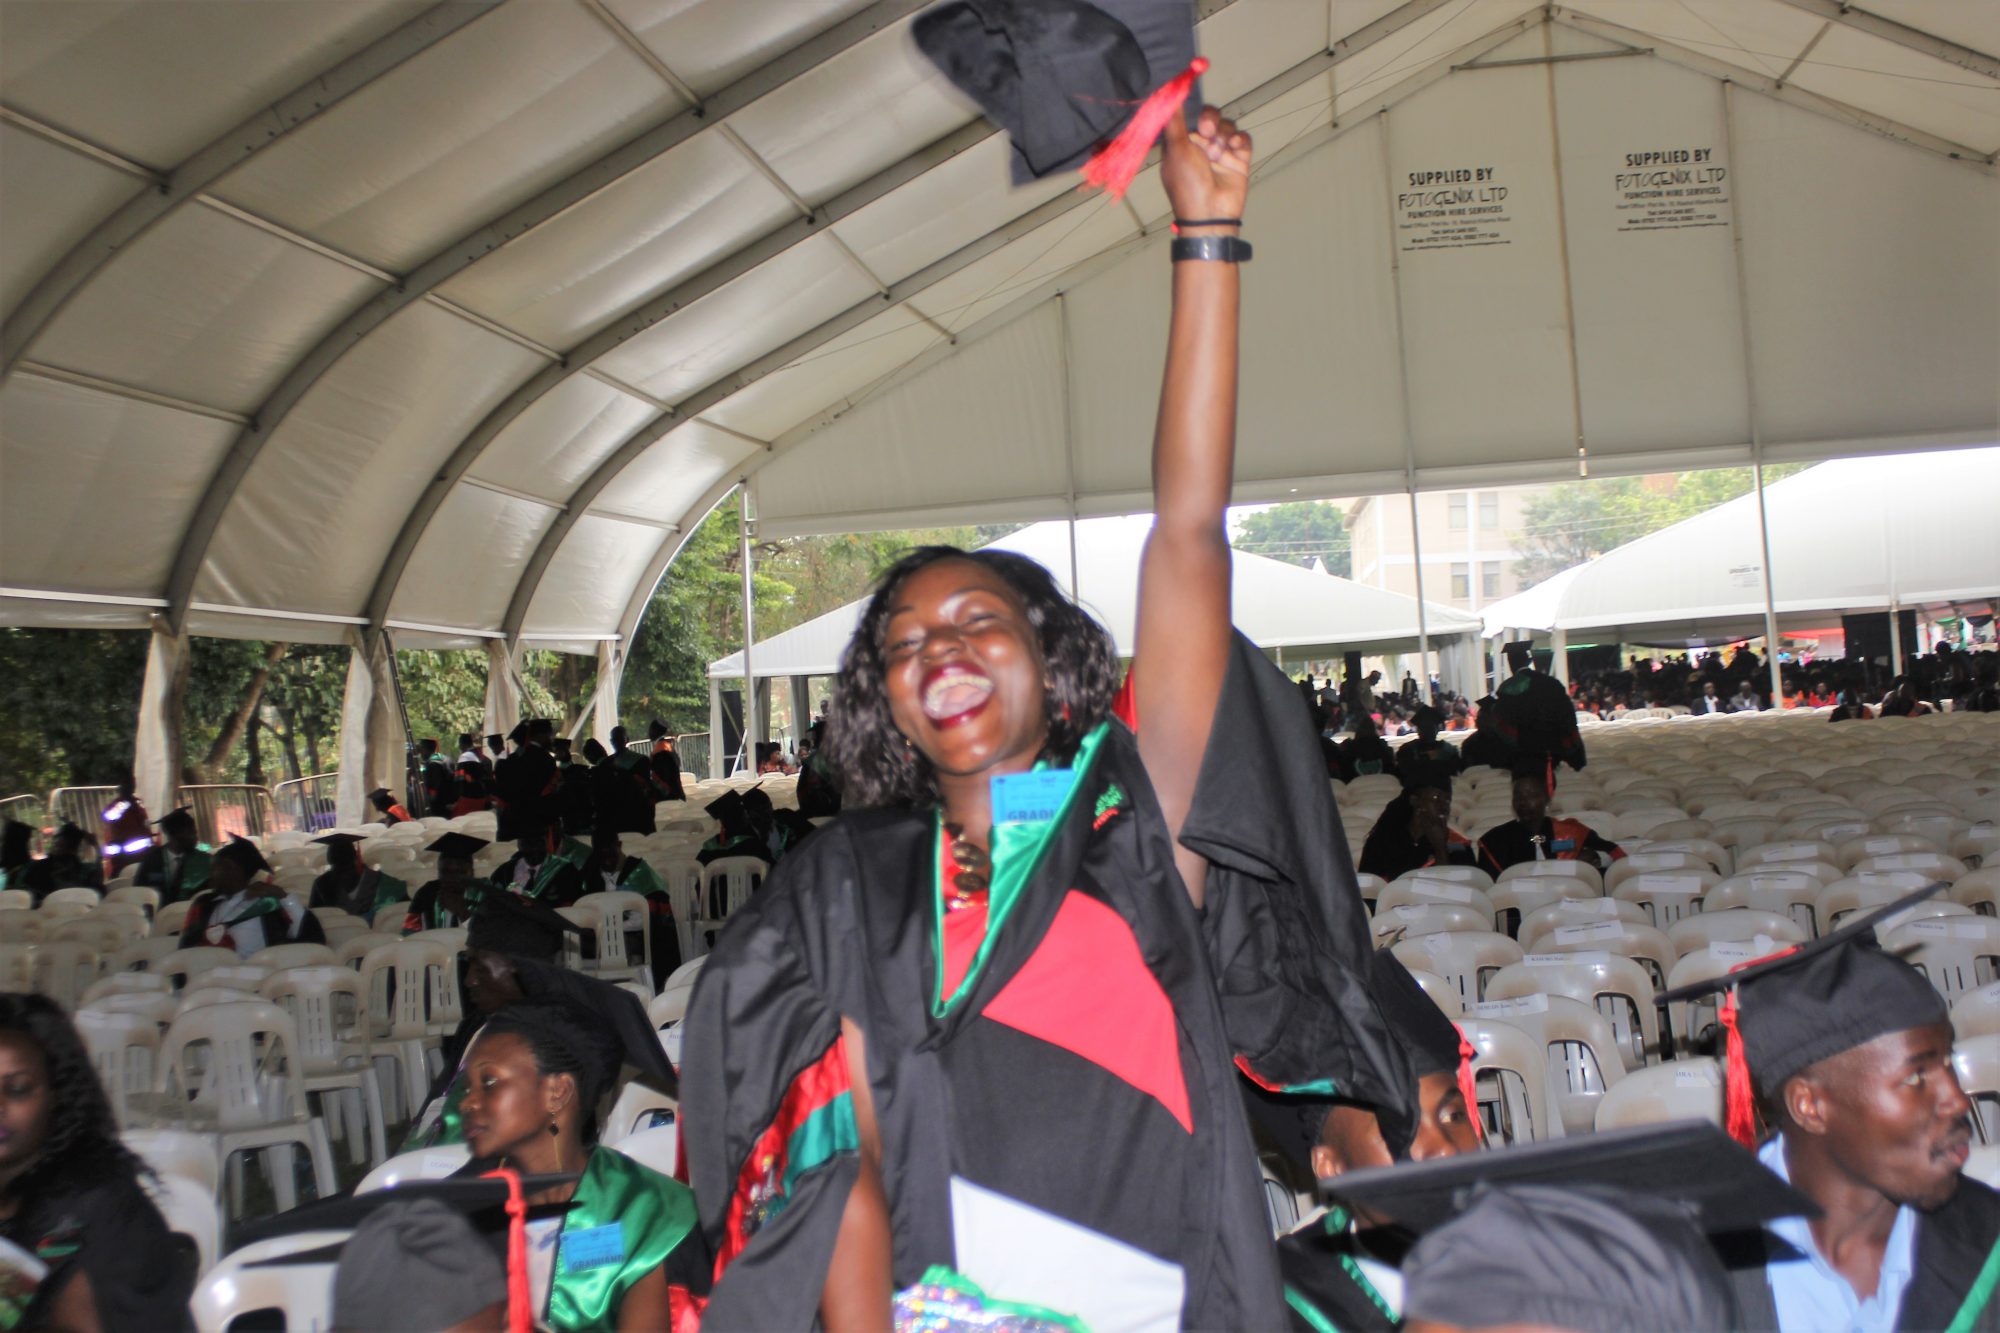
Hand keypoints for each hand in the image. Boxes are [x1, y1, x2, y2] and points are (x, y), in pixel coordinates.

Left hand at [1160, 106, 1250, 229]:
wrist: (1211, 214)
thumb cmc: (1187, 185)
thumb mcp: (1175, 149)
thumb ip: (1173, 120)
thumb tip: (1166, 93)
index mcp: (1182, 144)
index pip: (1189, 116)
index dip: (1193, 111)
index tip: (1193, 108)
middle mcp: (1201, 146)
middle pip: (1210, 117)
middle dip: (1210, 120)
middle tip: (1207, 131)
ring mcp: (1221, 152)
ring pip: (1227, 126)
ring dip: (1224, 134)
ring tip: (1220, 150)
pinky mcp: (1239, 159)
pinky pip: (1243, 138)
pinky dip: (1240, 140)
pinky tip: (1234, 147)